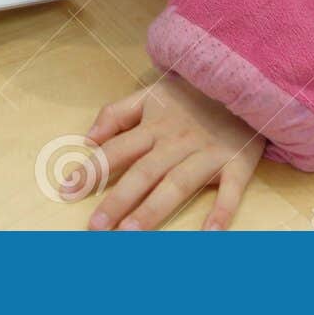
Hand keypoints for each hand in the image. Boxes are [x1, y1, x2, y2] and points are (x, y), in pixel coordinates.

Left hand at [81, 72, 264, 230]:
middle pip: (142, 174)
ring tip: (130, 234)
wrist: (245, 78)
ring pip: (176, 185)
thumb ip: (117, 114)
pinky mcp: (238, 163)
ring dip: (153, 210)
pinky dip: (221, 213)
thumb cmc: (193, 92)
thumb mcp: (151, 93)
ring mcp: (208, 153)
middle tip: (95, 227)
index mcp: (154, 125)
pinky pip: (230, 191)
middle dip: (117, 200)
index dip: (92, 170)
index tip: (68, 191)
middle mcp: (177, 141)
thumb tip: (88, 138)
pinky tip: (208, 236)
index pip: (116, 150)